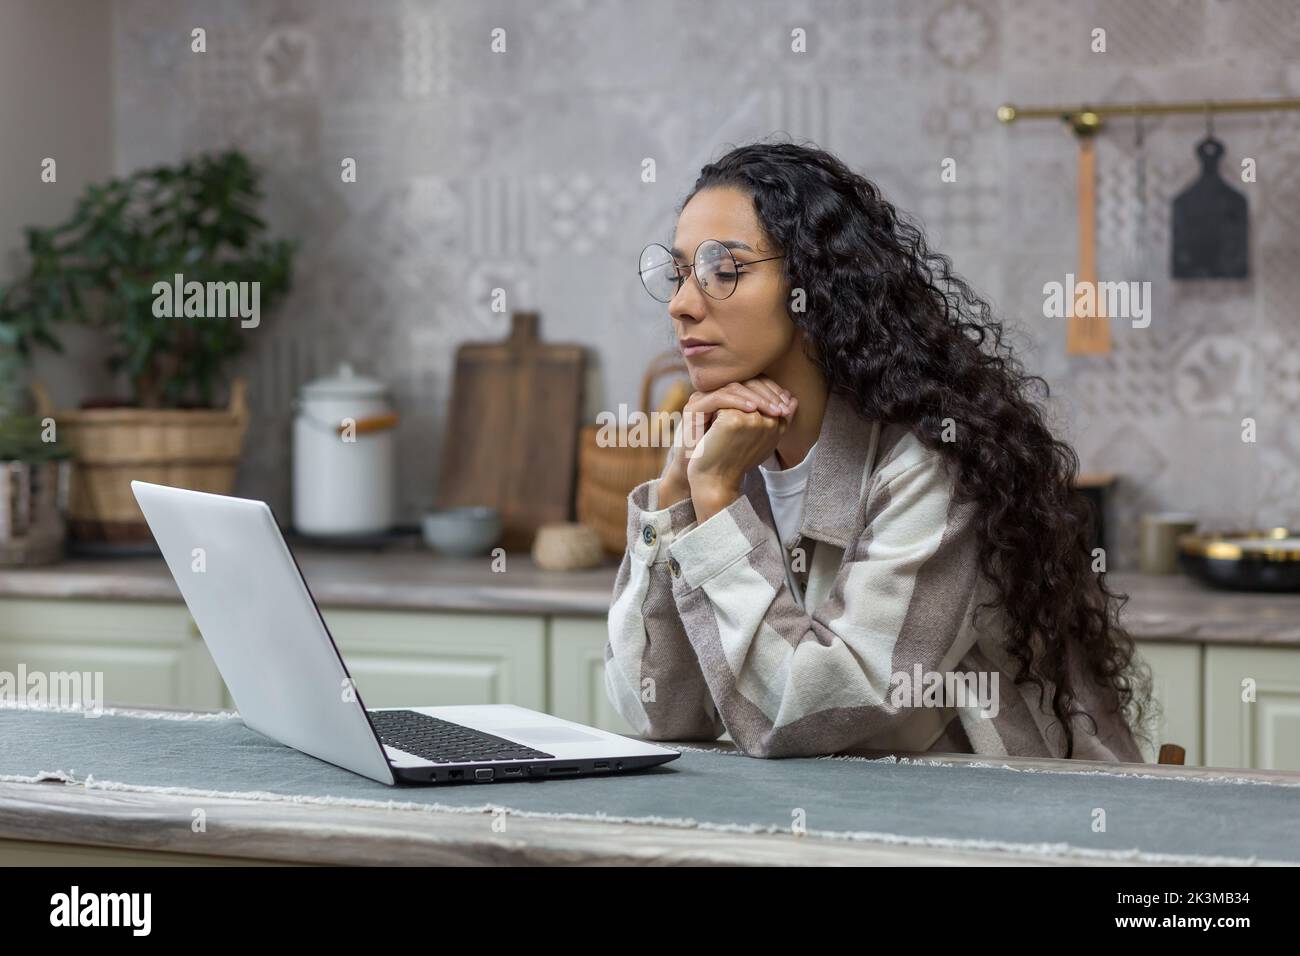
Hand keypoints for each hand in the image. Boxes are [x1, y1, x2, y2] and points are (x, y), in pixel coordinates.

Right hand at [658, 377, 793, 507]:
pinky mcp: (694, 408)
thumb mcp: (758, 435)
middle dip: (767, 394)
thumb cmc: (732, 457)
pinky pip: (719, 398)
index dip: (772, 391)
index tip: (788, 405)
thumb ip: (773, 417)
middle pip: (744, 382)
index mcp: (727, 397)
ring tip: (773, 410)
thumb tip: (794, 400)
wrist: (708, 478)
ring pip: (733, 388)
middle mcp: (713, 394)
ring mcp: (702, 399)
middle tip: (782, 408)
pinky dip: (738, 402)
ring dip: (757, 398)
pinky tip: (753, 410)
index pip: (753, 383)